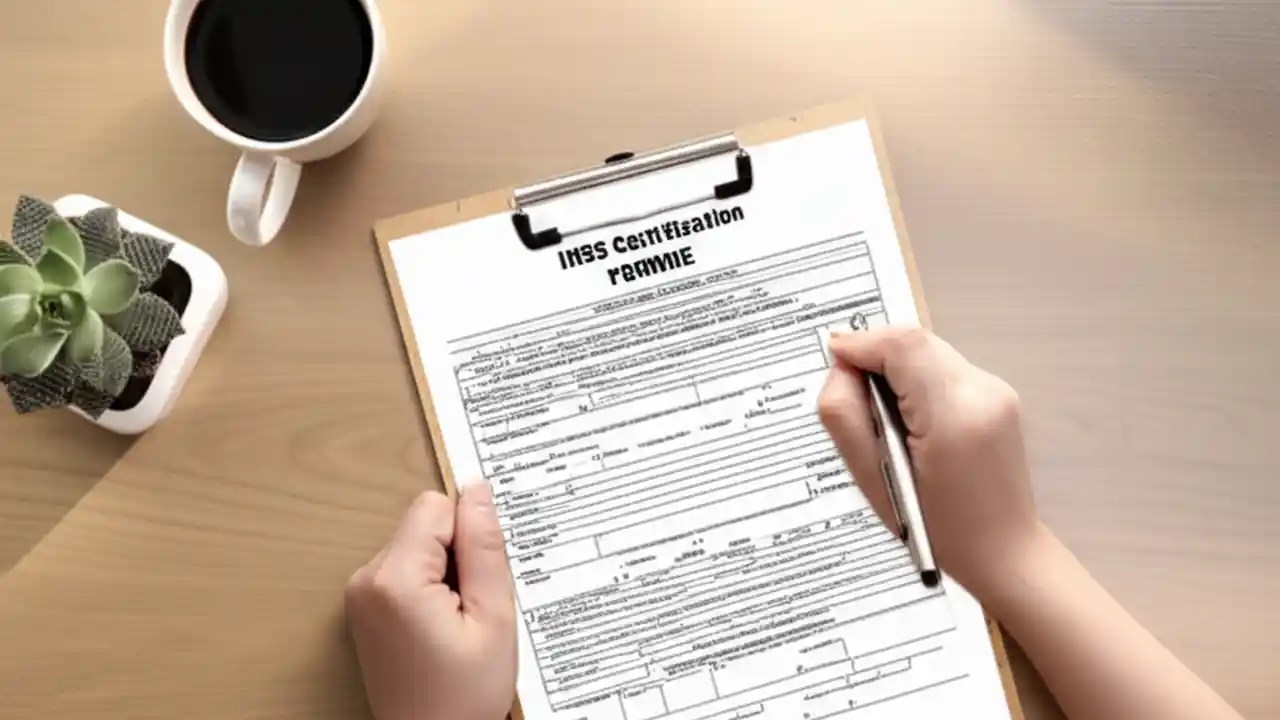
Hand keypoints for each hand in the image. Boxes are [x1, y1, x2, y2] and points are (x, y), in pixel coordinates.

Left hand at [346, 485, 516, 719]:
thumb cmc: (462, 698)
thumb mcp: (494, 619)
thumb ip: (485, 548)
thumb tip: (479, 492)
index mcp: (394, 579)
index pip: (436, 507)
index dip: (470, 536)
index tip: (480, 579)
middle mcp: (366, 580)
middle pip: (424, 526)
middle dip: (457, 556)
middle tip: (471, 610)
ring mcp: (360, 595)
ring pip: (418, 547)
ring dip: (445, 575)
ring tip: (457, 624)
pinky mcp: (365, 607)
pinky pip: (405, 571)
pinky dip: (430, 590)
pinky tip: (442, 628)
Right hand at [818, 327, 1042, 597]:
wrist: (1003, 552)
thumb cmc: (935, 530)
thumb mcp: (874, 480)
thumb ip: (846, 417)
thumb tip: (841, 367)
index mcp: (954, 414)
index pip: (902, 346)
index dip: (860, 344)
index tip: (832, 361)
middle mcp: (983, 391)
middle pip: (915, 342)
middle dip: (876, 356)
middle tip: (853, 397)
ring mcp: (997, 391)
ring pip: (928, 352)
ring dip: (896, 368)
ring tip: (882, 417)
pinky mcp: (999, 395)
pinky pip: (944, 368)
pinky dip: (916, 380)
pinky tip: (910, 421)